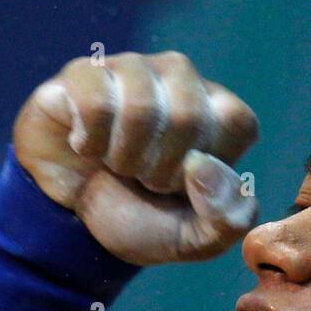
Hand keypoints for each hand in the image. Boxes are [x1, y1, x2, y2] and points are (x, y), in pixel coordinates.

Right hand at [14, 50, 259, 264]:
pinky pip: (95, 103)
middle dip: (161, 169)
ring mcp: (133, 69)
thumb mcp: (196, 240)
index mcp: (219, 111)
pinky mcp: (85, 75)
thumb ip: (228, 218)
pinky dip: (90, 144)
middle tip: (145, 180)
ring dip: (124, 159)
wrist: (75, 225)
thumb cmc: (142, 219)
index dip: (207, 170)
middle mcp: (181, 79)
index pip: (236, 122)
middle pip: (186, 115)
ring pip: (140, 108)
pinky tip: (87, 148)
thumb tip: (201, 165)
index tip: (184, 186)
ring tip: (117, 166)